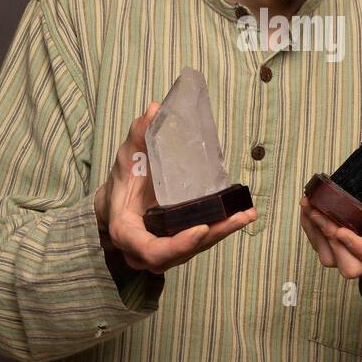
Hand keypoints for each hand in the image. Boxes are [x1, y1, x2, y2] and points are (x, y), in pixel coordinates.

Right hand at [94, 101, 257, 274]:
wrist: (115, 203)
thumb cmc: (122, 181)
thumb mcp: (127, 157)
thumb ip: (139, 135)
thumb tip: (155, 109)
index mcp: (127, 233)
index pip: (153, 250)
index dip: (178, 244)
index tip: (202, 228)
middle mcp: (144, 251)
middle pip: (181, 252)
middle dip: (213, 235)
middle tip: (238, 217)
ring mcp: (162, 253)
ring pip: (195, 249)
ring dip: (222, 233)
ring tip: (246, 214)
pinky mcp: (177, 247)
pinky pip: (199, 243)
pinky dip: (221, 229)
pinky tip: (243, 214)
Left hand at [299, 113, 361, 282]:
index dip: (361, 251)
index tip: (342, 230)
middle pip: (351, 267)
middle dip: (330, 241)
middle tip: (320, 211)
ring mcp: (358, 251)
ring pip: (330, 259)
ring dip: (315, 234)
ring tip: (309, 204)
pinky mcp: (343, 245)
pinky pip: (322, 248)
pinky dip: (310, 230)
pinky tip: (308, 205)